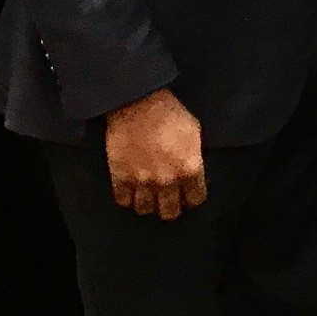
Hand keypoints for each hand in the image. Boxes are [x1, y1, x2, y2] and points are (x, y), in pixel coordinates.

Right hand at [105, 88, 206, 220]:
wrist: (138, 104)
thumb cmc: (169, 112)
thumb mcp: (194, 133)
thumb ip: (193, 156)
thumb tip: (192, 169)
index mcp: (189, 168)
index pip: (195, 198)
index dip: (193, 197)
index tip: (189, 194)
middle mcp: (167, 180)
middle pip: (170, 211)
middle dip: (172, 207)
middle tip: (169, 199)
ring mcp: (142, 181)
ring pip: (145, 210)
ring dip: (148, 204)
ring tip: (149, 196)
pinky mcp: (120, 178)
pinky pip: (123, 200)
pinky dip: (127, 198)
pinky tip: (131, 190)